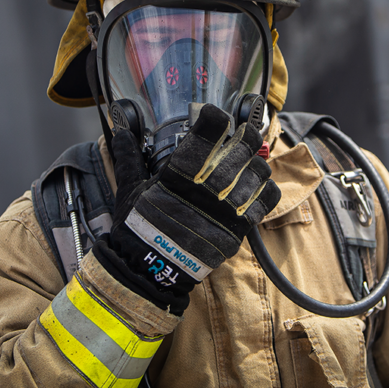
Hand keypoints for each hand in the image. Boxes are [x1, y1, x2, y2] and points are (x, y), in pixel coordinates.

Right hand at [93, 104, 280, 314]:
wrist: (150, 271)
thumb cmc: (139, 228)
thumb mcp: (130, 189)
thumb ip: (130, 157)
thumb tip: (121, 131)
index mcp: (179, 174)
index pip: (207, 133)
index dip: (216, 118)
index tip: (215, 116)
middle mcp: (206, 188)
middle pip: (241, 148)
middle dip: (246, 135)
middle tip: (242, 133)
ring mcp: (226, 209)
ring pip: (258, 171)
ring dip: (256, 162)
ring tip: (249, 161)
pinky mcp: (238, 229)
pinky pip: (266, 200)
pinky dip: (267, 188)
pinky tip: (258, 185)